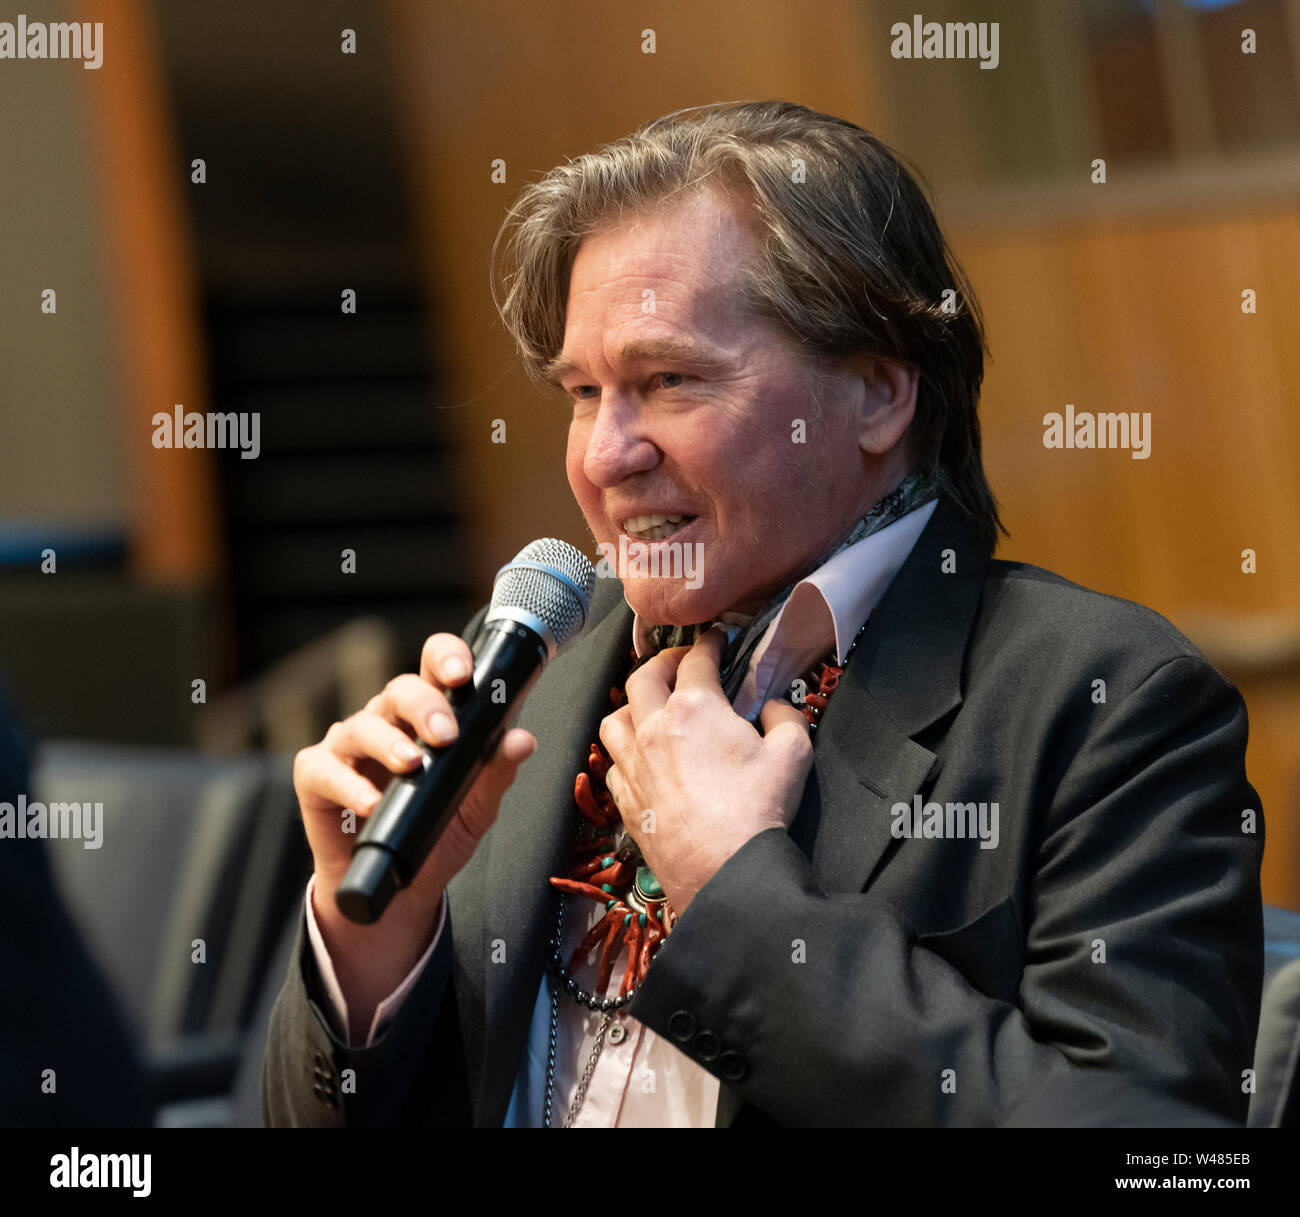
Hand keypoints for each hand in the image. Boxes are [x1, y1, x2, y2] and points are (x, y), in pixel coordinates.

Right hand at [293, 631, 537, 1028]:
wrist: (398, 893)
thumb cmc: (435, 834)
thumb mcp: (475, 808)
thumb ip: (496, 771)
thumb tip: (522, 741)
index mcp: (426, 716)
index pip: (433, 667)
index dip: (446, 657)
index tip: (463, 674)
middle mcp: (385, 721)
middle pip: (400, 690)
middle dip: (425, 706)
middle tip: (445, 735)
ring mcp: (348, 746)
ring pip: (362, 725)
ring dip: (389, 742)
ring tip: (411, 765)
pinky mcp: (315, 777)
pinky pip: (325, 769)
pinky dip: (348, 785)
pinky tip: (371, 804)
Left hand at [598, 626, 812, 915]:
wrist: (724, 869)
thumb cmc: (758, 808)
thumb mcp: (793, 753)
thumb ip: (785, 717)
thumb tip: (773, 707)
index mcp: (694, 707)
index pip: (696, 660)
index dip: (708, 643)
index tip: (716, 638)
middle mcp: (655, 727)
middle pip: (644, 677)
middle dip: (663, 662)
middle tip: (680, 664)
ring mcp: (634, 763)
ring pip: (615, 717)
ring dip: (632, 705)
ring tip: (649, 708)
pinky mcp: (625, 798)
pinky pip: (613, 762)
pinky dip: (623, 751)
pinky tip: (639, 756)